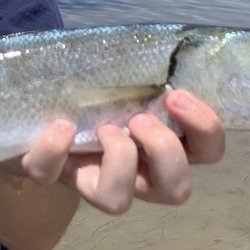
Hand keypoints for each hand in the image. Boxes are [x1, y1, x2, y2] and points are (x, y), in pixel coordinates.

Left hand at [18, 90, 224, 214]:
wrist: (41, 112)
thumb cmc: (100, 95)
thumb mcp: (128, 82)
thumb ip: (146, 75)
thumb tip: (161, 48)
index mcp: (163, 149)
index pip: (207, 152)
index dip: (204, 129)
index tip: (177, 95)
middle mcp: (136, 176)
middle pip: (177, 190)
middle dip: (165, 150)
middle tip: (140, 117)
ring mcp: (92, 181)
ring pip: (118, 201)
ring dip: (119, 160)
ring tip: (106, 128)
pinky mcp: (50, 174)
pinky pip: (48, 175)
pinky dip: (54, 150)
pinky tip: (61, 125)